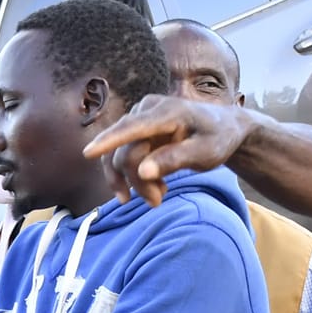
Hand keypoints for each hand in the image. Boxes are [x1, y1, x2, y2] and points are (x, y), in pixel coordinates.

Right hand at [83, 95, 252, 207]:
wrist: (224, 128)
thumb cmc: (218, 139)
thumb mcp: (206, 153)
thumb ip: (175, 159)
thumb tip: (143, 171)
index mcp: (166, 112)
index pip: (131, 128)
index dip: (108, 141)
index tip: (87, 153)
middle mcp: (146, 110)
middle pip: (125, 151)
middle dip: (137, 181)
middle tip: (158, 202)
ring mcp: (138, 119)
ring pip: (119, 156)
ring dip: (133, 181)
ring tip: (157, 197)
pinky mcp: (136, 129)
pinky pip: (121, 155)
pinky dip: (132, 175)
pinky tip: (153, 186)